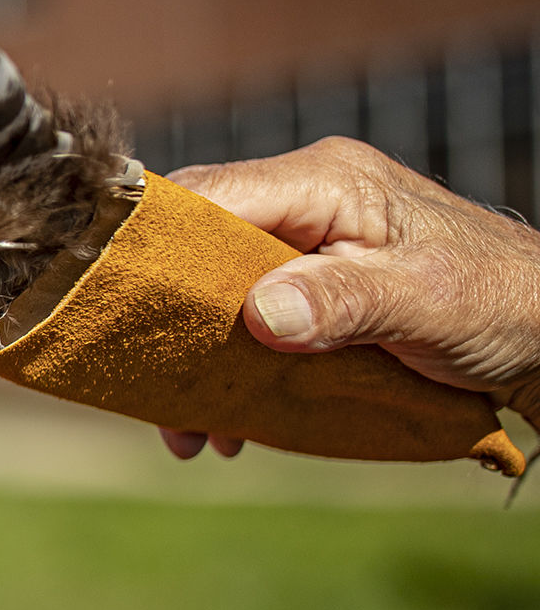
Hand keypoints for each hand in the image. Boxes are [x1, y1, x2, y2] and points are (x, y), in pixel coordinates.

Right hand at [157, 137, 539, 456]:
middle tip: (149, 390)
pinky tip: (230, 422)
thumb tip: (261, 313)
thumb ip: (344, 300)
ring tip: (193, 429)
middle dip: (164, 320)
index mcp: (322, 181)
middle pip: (192, 245)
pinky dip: (224, 370)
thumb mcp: (427, 303)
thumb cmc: (504, 303)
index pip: (205, 198)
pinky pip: (237, 317)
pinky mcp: (305, 285)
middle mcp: (301, 201)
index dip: (150, 247)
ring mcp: (302, 243)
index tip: (110, 307)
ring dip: (191, 357)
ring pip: (207, 289)